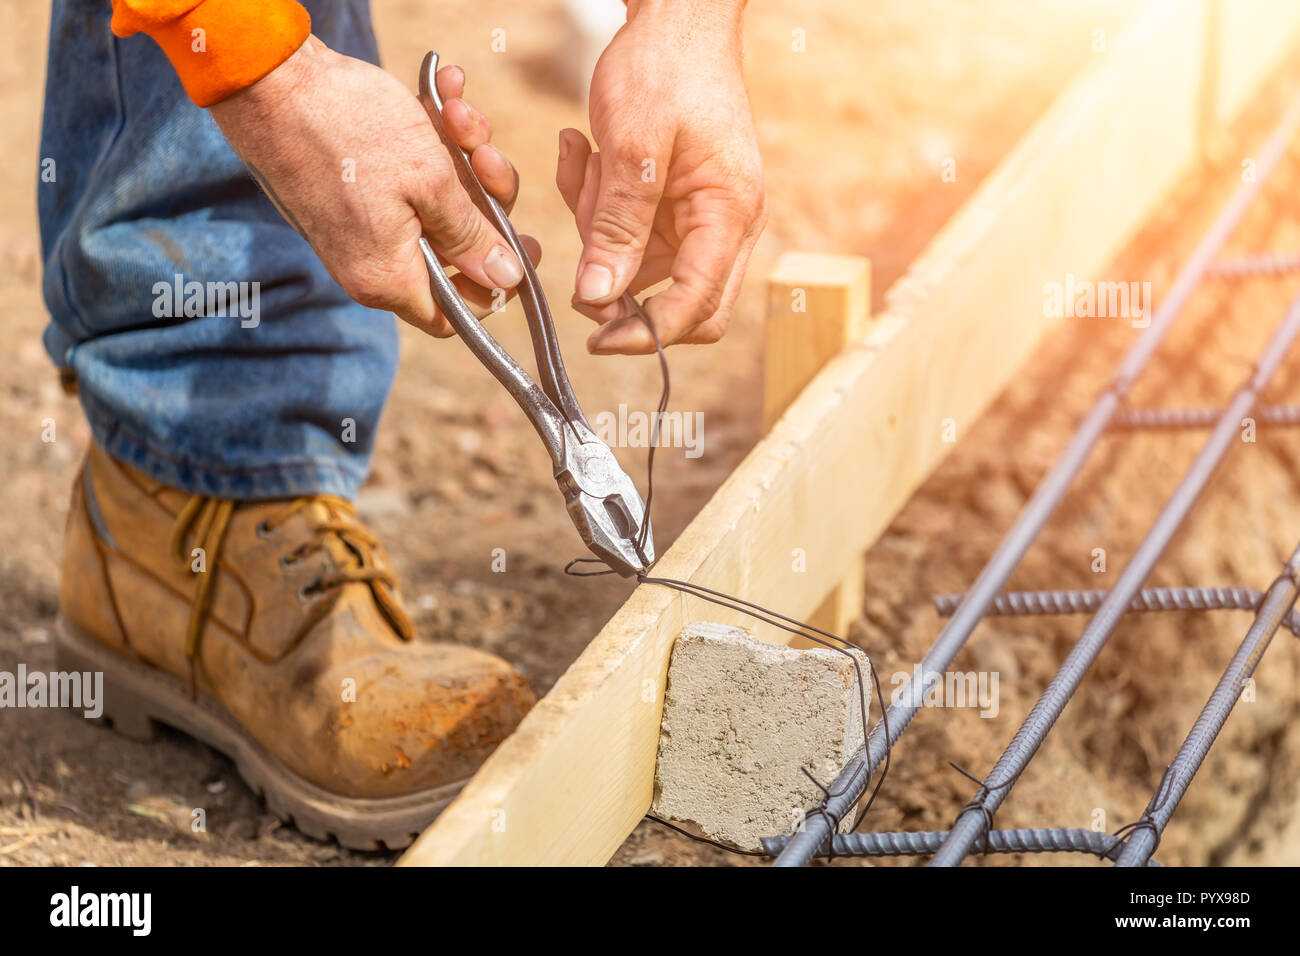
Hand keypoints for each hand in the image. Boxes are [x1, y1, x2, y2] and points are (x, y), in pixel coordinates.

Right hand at [210, 36, 539, 336]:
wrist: (269, 77)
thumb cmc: (349, 128)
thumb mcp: (430, 182)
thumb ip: (472, 236)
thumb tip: (505, 279)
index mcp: (388, 277)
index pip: (456, 314)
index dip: (494, 284)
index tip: (521, 244)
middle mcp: (370, 262)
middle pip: (453, 252)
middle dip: (482, 199)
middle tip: (487, 157)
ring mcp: (358, 227)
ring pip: (436, 206)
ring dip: (460, 157)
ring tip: (457, 111)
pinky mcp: (351, 191)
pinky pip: (407, 178)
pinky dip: (430, 139)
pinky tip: (440, 93)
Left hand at [556, 0, 765, 353]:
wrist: (677, 16)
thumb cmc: (665, 67)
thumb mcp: (631, 146)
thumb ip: (617, 227)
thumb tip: (599, 300)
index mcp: (730, 214)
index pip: (698, 305)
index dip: (648, 334)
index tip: (597, 341)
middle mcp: (726, 225)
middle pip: (683, 303)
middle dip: (623, 291)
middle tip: (579, 266)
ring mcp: (701, 217)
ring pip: (643, 270)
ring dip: (599, 234)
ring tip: (587, 165)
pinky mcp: (675, 205)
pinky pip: (629, 233)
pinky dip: (597, 207)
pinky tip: (585, 155)